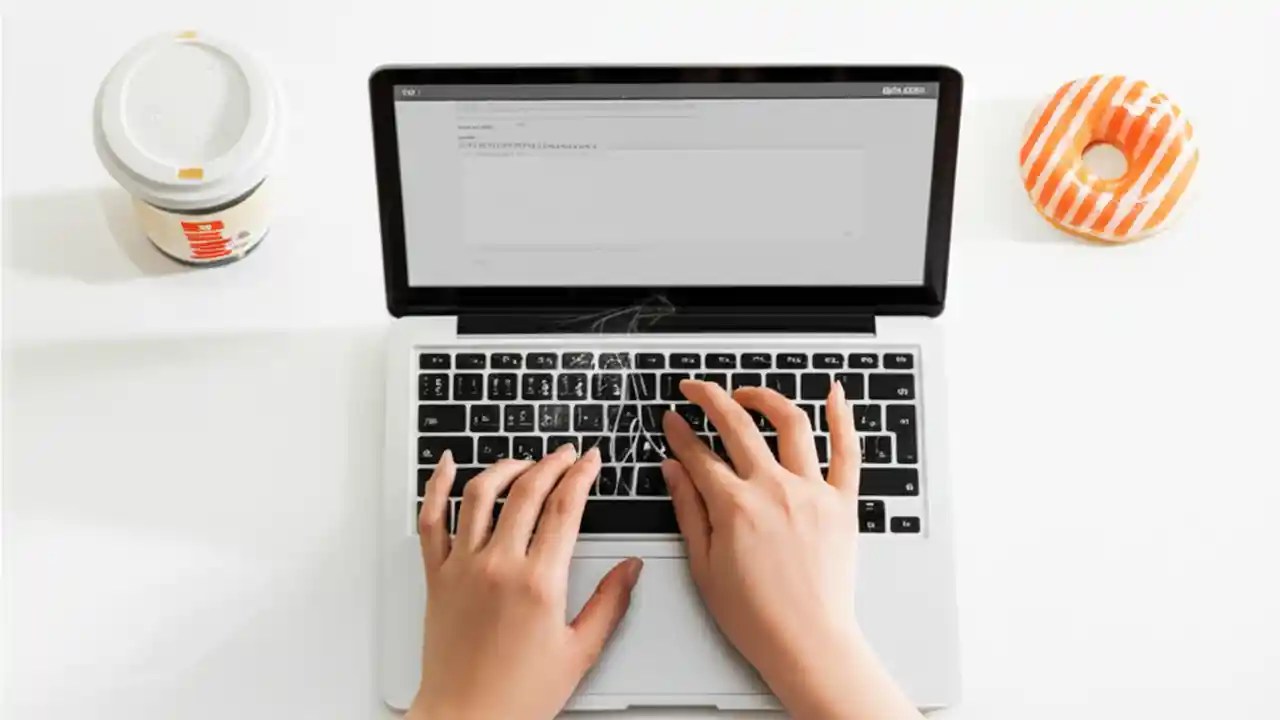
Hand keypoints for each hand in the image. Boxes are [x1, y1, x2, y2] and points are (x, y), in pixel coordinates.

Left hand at [409, 444, 642, 719]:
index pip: (565, 508)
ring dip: (504, 467)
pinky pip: (430, 520)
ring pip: (479, 494)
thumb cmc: (518, 697)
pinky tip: (447, 465)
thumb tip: (630, 568)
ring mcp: (463, 568)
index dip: (581, 475)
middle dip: (551, 463)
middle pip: (526, 491)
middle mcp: (498, 567)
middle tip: (566, 455)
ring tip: (523, 462)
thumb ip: (610, 603)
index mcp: (539, 584)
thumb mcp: (580, 652)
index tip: (591, 461)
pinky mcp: (436, 577)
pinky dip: (436, 486)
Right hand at [662, 379, 920, 719]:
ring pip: (790, 423)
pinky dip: (843, 419)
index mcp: (735, 506)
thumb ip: (688, 510)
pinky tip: (834, 394)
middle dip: (711, 398)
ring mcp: (811, 492)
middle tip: (696, 389)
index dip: (680, 432)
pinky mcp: (841, 503)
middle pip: (738, 424)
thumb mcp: (703, 565)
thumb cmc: (756, 616)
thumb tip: (673, 469)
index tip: (672, 420)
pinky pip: (847, 452)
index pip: (699, 454)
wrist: (807, 643)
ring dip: (765, 398)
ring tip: (748, 393)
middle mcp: (773, 489)